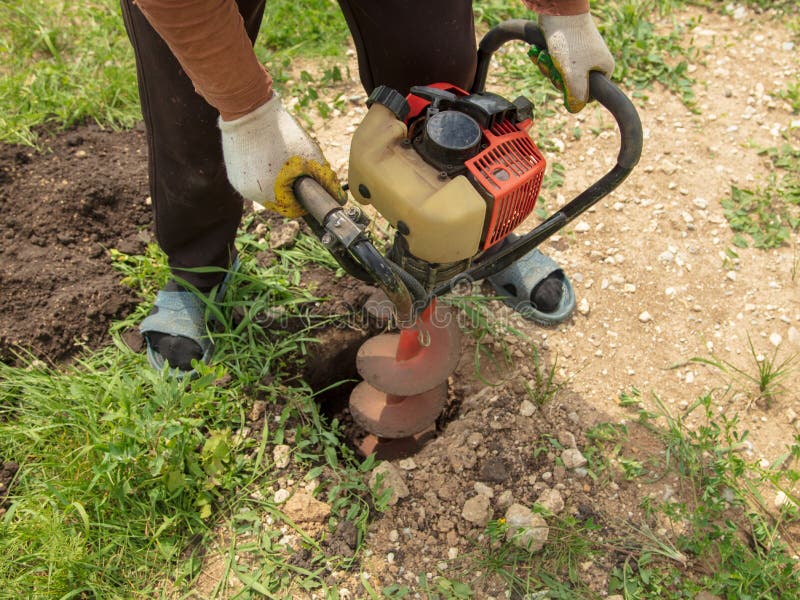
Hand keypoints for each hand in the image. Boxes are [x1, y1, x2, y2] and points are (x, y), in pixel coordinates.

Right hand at [219, 93, 324, 214]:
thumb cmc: (282, 133)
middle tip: (296, 168)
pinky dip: (262, 173)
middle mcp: (252, 194)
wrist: (248, 109)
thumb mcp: (311, 157)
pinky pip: (253, 181)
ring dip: (276, 182)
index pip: (293, 209)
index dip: (306, 199)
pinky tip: (267, 156)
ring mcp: (239, 184)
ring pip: (265, 191)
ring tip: (280, 159)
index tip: (309, 184)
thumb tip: (340, 200)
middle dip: (290, 188)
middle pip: (279, 201)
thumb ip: (326, 181)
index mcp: (270, 194)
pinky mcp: (232, 174)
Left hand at [537, 13, 614, 112]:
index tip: (564, 84)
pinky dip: (544, 59)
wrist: (558, 10)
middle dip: (556, 78)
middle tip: (553, 66)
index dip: (572, 94)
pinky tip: (538, 52)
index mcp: (604, 69)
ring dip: (547, 67)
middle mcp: (594, 62)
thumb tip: (575, 108)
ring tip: (544, 55)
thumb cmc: (569, 41)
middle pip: (571, 86)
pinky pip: (554, 62)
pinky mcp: (566, 47)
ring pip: (560, 74)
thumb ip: (576, 94)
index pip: (588, 96)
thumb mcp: (573, 73)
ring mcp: (579, 54)